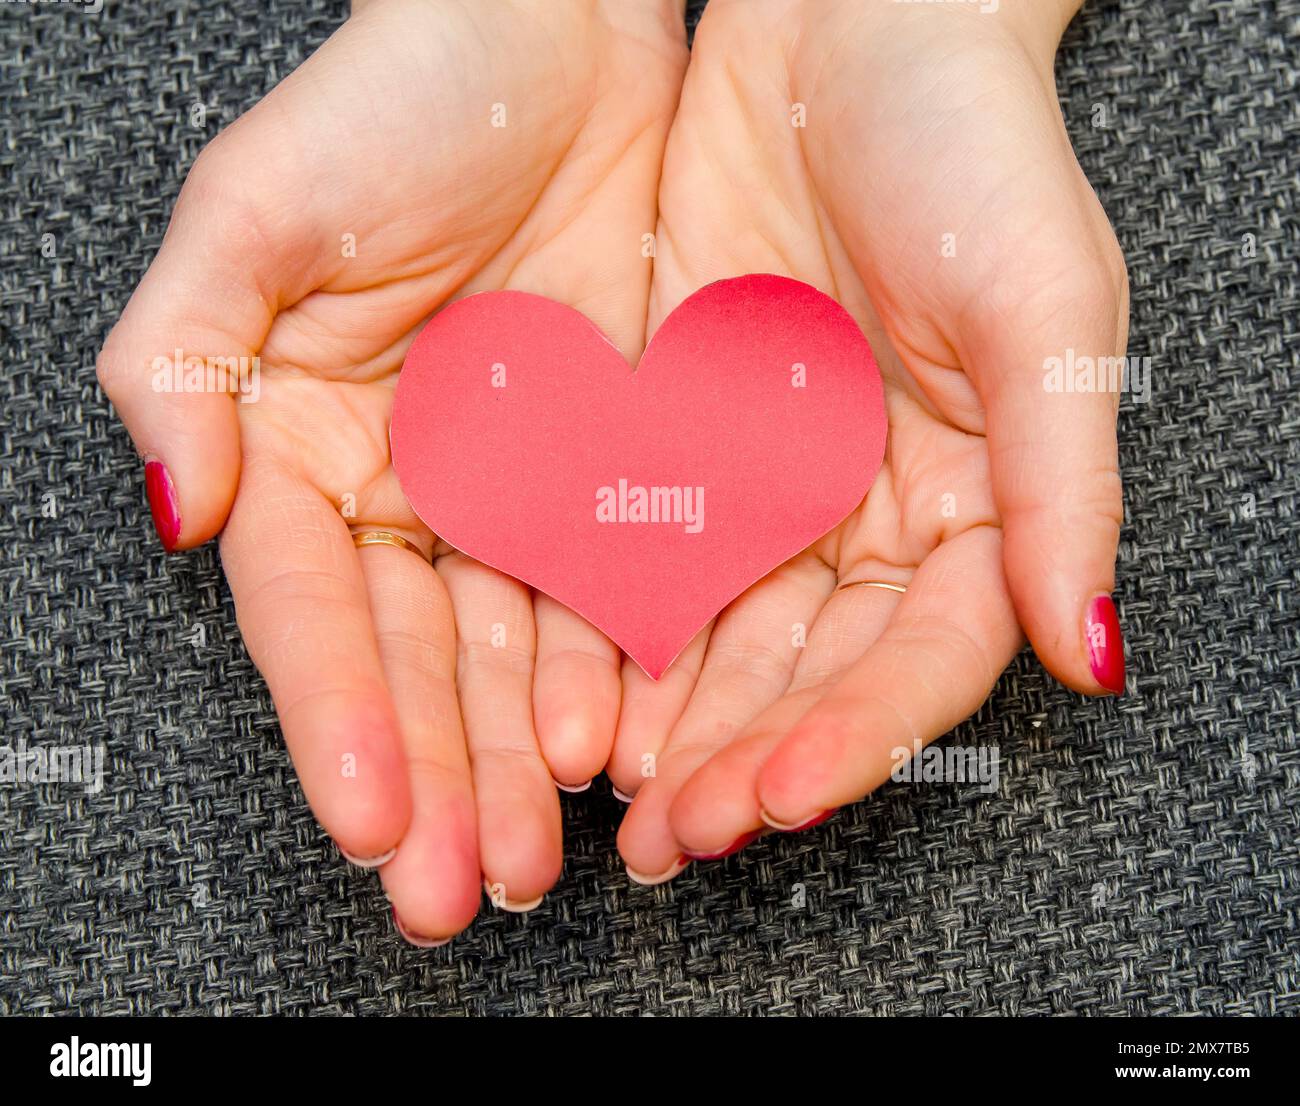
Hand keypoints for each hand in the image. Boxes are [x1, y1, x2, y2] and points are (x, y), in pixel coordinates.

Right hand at [97, 0, 686, 939]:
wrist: (553, 36)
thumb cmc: (399, 97)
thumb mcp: (257, 211)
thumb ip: (189, 359)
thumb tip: (176, 508)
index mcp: (305, 450)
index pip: (314, 617)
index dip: (337, 723)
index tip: (369, 817)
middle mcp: (406, 491)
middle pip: (416, 666)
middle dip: (438, 782)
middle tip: (463, 885)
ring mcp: (508, 492)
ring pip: (513, 653)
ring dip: (520, 759)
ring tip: (540, 848)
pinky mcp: (602, 473)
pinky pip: (607, 589)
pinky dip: (612, 670)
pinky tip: (618, 742)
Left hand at [610, 0, 1128, 878]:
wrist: (845, 32)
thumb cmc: (973, 151)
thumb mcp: (1042, 311)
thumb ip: (1061, 486)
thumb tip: (1094, 652)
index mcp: (972, 509)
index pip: (919, 661)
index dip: (853, 737)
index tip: (774, 797)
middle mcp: (869, 521)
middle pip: (810, 676)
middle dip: (742, 760)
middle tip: (672, 838)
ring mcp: (771, 492)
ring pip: (719, 641)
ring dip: (669, 727)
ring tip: (610, 804)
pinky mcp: (685, 449)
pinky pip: (644, 555)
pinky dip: (608, 628)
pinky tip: (565, 690)